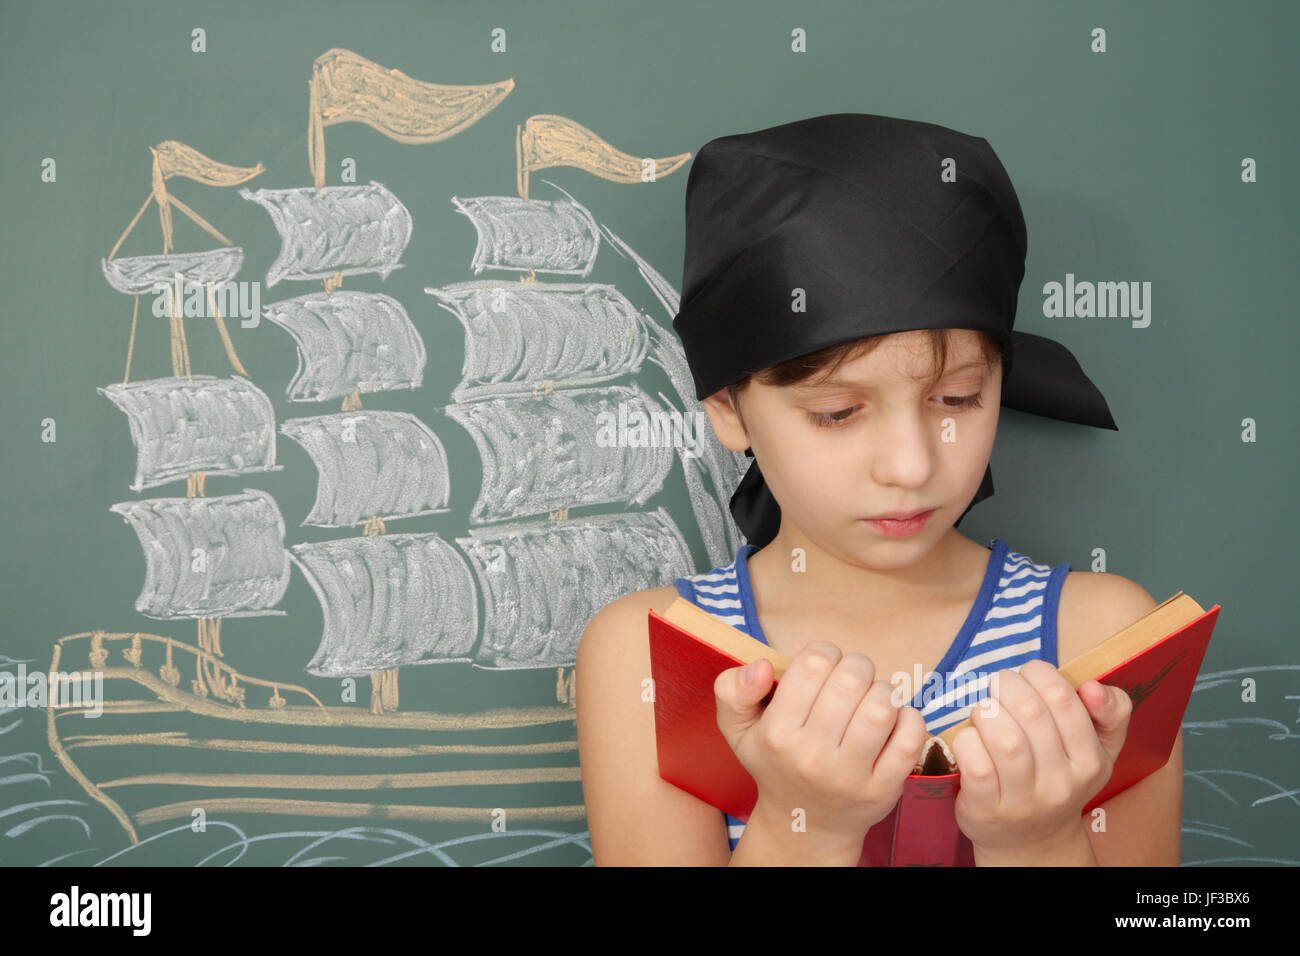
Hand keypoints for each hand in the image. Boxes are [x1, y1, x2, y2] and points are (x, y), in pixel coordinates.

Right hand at [714, 641, 928, 848]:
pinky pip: (910, 738)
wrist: (804, 824)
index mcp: (777, 733)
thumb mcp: (738, 729)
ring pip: (882, 706)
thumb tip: (762, 666)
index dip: (825, 652)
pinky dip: (909, 718)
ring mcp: (849, 777)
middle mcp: (811, 756)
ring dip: (883, 691)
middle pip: (851, 679)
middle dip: (857, 667)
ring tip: (872, 699)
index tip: (823, 667)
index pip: (813, 663)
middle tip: (852, 680)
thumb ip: (732, 690)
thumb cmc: (775, 763)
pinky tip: (893, 721)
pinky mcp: (882, 790)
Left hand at [952, 660, 1131, 854]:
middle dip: (1006, 686)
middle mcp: (1061, 783)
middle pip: (1030, 712)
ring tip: (984, 712)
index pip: (1063, 699)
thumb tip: (1092, 686)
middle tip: (999, 687)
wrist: (1032, 840)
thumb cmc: (1061, 778)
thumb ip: (1113, 711)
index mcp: (1090, 761)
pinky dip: (968, 741)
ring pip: (1004, 739)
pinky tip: (971, 738)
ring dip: (985, 712)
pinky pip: (977, 765)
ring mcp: (1024, 800)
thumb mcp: (1100, 748)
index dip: (1037, 673)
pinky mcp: (987, 809)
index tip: (1027, 676)